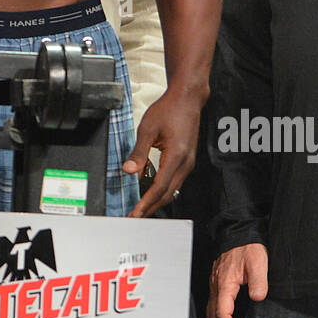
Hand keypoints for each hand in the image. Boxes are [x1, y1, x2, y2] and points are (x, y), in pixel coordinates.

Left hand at [123, 88, 200, 216]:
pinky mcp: (186, 160)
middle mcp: (185, 163)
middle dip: (150, 208)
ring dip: (156, 201)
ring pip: (172, 190)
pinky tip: (151, 193)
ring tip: (141, 209)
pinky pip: (175, 181)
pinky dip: (162, 191)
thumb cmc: (169, 109)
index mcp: (176, 156)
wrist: (187, 99)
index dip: (146, 203)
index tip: (135, 214)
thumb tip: (129, 171)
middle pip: (167, 194)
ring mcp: (188, 163)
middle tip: (135, 218)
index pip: (159, 187)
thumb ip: (138, 152)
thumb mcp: (148, 129)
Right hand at [206, 244, 268, 317]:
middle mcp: (217, 287)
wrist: (239, 233)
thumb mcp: (258, 261)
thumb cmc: (248, 247)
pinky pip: (212, 308)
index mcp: (225, 283)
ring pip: (211, 314)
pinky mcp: (218, 285)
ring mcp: (215, 286)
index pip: (222, 312)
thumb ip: (258, 280)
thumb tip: (257, 297)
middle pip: (214, 317)